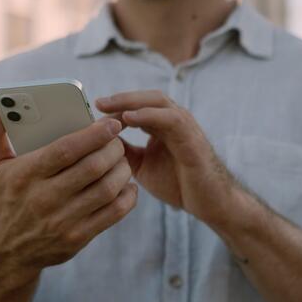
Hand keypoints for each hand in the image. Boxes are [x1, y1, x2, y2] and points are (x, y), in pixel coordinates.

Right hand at [0, 99, 137, 284]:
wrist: (3, 251)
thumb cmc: (2, 197)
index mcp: (25, 174)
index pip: (66, 150)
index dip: (94, 134)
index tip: (111, 123)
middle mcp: (44, 198)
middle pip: (93, 167)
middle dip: (113, 148)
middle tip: (117, 140)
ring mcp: (63, 221)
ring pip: (107, 189)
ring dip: (122, 169)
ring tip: (122, 159)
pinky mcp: (78, 238)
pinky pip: (114, 213)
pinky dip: (127, 196)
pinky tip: (127, 184)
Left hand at [96, 90, 235, 223]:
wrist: (208, 203)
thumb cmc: (179, 183)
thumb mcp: (142, 165)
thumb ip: (125, 151)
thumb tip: (99, 142)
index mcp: (163, 125)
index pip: (139, 105)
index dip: (116, 105)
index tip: (92, 110)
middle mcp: (175, 120)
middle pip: (147, 97)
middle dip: (121, 98)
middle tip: (98, 103)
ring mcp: (186, 127)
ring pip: (158, 102)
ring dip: (131, 101)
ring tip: (108, 107)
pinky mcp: (192, 139)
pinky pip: (170, 119)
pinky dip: (148, 116)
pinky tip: (128, 119)